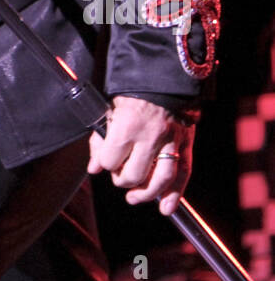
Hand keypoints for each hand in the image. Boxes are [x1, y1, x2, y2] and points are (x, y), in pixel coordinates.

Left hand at [87, 96, 193, 216]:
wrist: (166, 72)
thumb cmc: (134, 89)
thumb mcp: (111, 108)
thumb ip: (102, 138)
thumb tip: (94, 168)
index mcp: (127, 125)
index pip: (110, 160)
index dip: (104, 163)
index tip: (104, 159)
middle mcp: (150, 137)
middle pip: (133, 175)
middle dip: (122, 179)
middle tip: (119, 175)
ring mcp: (170, 142)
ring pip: (158, 181)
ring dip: (145, 194)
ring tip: (134, 197)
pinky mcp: (186, 143)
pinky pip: (182, 174)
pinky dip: (175, 194)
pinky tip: (166, 208)